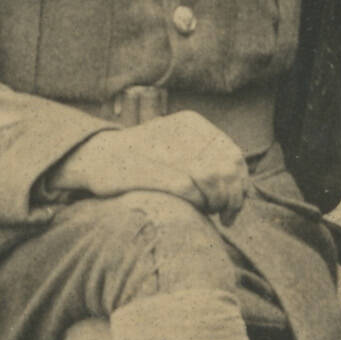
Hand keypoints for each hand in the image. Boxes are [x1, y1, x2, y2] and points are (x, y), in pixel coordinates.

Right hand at [50, 113, 250, 222]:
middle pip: (227, 168)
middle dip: (233, 197)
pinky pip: (187, 188)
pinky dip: (196, 203)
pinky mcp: (148, 167)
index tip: (236, 205)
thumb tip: (242, 187)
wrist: (98, 157)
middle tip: (227, 215)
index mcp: (192, 124)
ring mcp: (164, 148)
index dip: (241, 184)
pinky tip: (194, 210)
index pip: (234, 155)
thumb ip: (208, 162)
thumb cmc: (143, 160)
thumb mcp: (178, 150)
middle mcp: (182, 131)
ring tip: (210, 213)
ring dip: (216, 201)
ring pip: (211, 178)